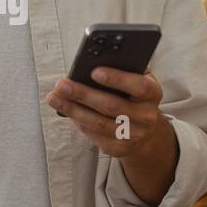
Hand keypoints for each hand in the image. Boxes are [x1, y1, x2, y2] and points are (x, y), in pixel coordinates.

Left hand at [47, 67, 167, 156]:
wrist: (145, 130)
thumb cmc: (134, 95)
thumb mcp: (137, 79)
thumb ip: (124, 67)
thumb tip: (95, 58)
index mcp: (152, 94)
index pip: (139, 86)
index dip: (117, 79)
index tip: (94, 71)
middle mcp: (146, 116)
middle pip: (112, 106)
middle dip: (83, 94)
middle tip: (62, 85)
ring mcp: (133, 135)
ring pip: (98, 123)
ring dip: (73, 109)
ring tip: (54, 97)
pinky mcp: (119, 148)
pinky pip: (94, 135)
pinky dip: (78, 121)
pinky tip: (66, 110)